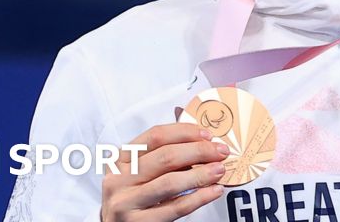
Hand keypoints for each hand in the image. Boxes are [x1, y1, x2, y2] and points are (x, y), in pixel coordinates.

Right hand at [101, 123, 229, 220]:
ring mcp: (125, 203)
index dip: (185, 132)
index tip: (207, 135)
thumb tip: (201, 140)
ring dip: (201, 174)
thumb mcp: (139, 172)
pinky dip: (199, 198)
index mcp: (120, 160)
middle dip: (199, 151)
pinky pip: (176, 207)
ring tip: (219, 170)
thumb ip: (162, 155)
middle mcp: (118, 179)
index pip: (155, 136)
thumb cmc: (133, 197)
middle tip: (221, 152)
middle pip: (166, 157)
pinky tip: (214, 191)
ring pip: (171, 182)